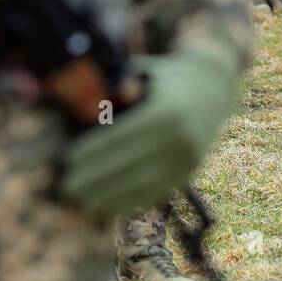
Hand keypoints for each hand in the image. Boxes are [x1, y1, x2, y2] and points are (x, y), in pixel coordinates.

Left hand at [60, 47, 238, 217]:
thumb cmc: (167, 77)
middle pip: (129, 163)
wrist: (216, 84)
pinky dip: (129, 201)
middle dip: (94, 178)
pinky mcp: (190, 171)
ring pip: (141, 183)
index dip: (92, 151)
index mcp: (166, 110)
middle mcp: (180, 136)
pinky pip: (156, 192)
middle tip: (66, 186)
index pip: (121, 136)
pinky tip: (106, 205)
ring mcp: (188, 157)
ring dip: (109, 195)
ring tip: (82, 200)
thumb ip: (114, 91)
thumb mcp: (143, 74)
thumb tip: (77, 108)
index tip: (66, 160)